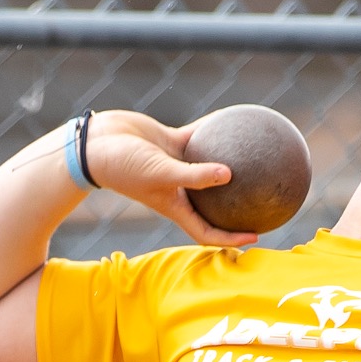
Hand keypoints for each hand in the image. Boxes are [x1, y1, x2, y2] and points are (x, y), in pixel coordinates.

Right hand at [83, 110, 254, 248]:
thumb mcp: (162, 173)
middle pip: (213, 206)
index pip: (207, 231)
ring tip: (255, 160)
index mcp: (176, 207)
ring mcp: (176, 167)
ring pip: (210, 170)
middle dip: (236, 209)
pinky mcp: (172, 144)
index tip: (255, 237)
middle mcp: (179, 191)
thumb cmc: (125, 165)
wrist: (97, 143)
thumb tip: (230, 174)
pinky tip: (233, 122)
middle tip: (263, 202)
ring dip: (230, 167)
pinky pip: (200, 138)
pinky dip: (214, 133)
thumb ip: (195, 176)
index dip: (231, 239)